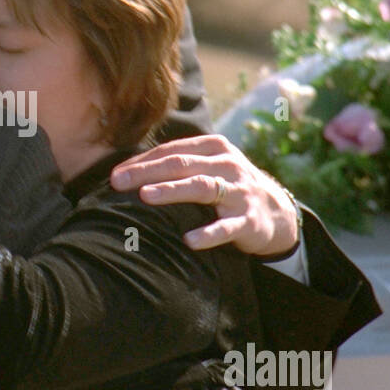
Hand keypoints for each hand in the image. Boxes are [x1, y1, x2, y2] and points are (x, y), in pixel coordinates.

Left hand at [110, 135, 298, 256]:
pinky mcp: (248, 220)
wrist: (275, 211)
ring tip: (145, 196)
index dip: (142, 161)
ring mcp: (239, 192)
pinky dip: (208, 234)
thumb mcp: (208, 166)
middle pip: (181, 165)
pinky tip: (189, 241)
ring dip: (172, 191)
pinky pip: (226, 227)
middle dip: (147, 172)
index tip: (114, 174)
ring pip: (201, 188)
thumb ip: (178, 164)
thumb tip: (128, 171)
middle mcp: (227, 165)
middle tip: (118, 182)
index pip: (172, 151)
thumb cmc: (228, 185)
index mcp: (214, 148)